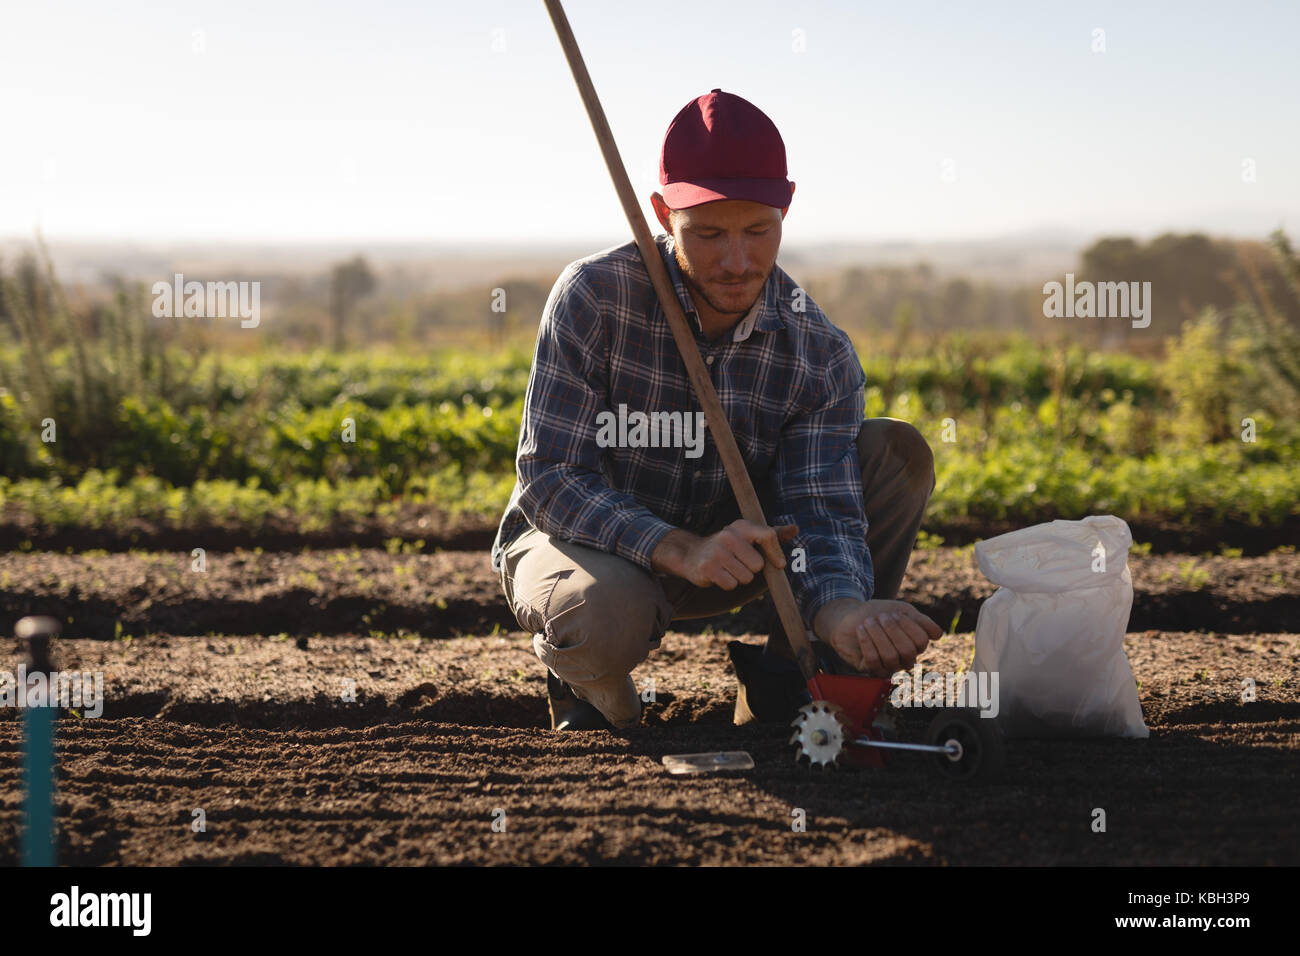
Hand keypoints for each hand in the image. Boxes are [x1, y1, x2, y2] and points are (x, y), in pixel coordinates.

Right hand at [651, 519, 797, 589]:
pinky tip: (718, 574)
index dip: (776, 553)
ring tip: (727, 568)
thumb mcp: (748, 537)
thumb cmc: (728, 548)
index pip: (768, 536)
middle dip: (751, 570)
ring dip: (739, 577)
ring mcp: (717, 552)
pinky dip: (727, 584)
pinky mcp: (708, 568)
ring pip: (745, 577)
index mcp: (742, 526)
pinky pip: (731, 585)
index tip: (779, 565)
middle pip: (758, 565)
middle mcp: (729, 535)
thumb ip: (772, 534)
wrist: (691, 554)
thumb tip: (795, 529)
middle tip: (738, 563)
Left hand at [812, 598, 941, 674]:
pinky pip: (873, 661)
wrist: (849, 617)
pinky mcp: (869, 670)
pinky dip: (866, 642)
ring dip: (878, 635)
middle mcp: (904, 660)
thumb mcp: (902, 611)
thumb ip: (922, 621)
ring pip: (890, 657)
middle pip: (907, 651)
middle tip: (880, 617)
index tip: (894, 612)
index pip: (921, 641)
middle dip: (892, 630)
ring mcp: (887, 667)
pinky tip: (861, 630)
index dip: (908, 625)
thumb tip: (938, 636)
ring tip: (868, 622)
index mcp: (915, 645)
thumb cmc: (878, 614)